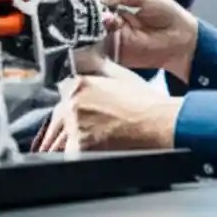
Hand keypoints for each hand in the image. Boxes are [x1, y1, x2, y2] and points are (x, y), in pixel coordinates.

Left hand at [28, 58, 144, 150]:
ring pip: (58, 138)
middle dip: (65, 124)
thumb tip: (89, 61)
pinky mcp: (79, 149)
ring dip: (67, 142)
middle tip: (83, 131)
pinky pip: (66, 155)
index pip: (62, 91)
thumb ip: (99, 68)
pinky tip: (89, 153)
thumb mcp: (121, 76)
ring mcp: (75, 128)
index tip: (75, 111)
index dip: (70, 102)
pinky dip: (74, 156)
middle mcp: (73, 104)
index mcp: (80, 84)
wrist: (159, 124)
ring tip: (88, 143)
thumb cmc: (147, 103)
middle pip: (57, 116)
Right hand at [72, 0, 199, 81]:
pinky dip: (78, 39)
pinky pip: (85, 43)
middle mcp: (97, 6)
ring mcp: (97, 27)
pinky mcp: (102, 47)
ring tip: (51, 9)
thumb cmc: (163, 11)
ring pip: (75, 20)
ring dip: (66, 16)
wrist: (178, 42)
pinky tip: (68, 33)